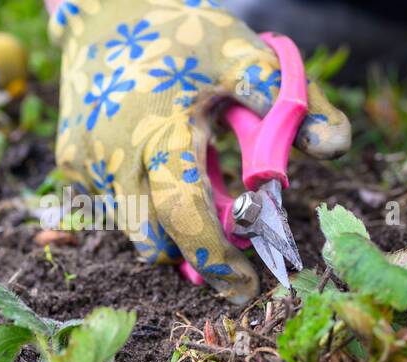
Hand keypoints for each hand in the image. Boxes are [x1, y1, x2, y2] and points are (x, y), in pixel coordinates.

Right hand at [49, 0, 348, 302]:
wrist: (102, 10)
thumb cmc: (179, 33)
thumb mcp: (242, 54)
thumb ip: (291, 101)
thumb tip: (335, 147)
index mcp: (158, 132)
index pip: (185, 215)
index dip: (215, 259)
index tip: (245, 288)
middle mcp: (113, 157)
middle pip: (154, 241)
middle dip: (195, 256)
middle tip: (233, 248)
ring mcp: (85, 164)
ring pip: (134, 229)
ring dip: (171, 226)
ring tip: (199, 183)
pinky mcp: (70, 165)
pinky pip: (114, 206)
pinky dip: (145, 202)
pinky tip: (161, 164)